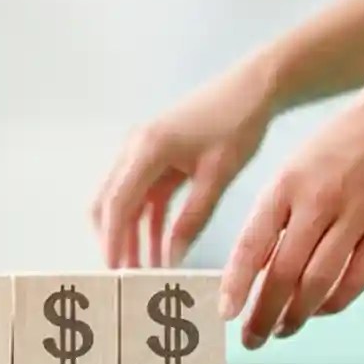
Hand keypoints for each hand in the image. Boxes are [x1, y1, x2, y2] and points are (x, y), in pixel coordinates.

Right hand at [93, 66, 272, 267]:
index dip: (113, 240)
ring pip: (124, 201)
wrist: (253, 87)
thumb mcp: (217, 175)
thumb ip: (192, 218)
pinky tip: (159, 247)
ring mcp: (142, 150)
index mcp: (146, 149)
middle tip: (125, 276)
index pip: (117, 204)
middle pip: (109, 202)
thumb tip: (172, 257)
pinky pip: (143, 194)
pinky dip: (147, 220)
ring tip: (144, 269)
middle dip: (115, 240)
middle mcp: (134, 148)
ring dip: (131, 233)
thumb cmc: (238, 124)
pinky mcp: (156, 155)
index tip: (115, 271)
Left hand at [223, 95, 363, 347]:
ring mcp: (356, 215)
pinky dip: (335, 302)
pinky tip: (319, 311)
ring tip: (281, 330)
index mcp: (284, 186)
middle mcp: (317, 202)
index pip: (252, 245)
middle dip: (263, 313)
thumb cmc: (338, 147)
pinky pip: (357, 278)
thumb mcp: (294, 170)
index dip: (236, 284)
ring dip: (297, 315)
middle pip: (283, 273)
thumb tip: (253, 270)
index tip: (225, 314)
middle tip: (251, 339)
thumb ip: (276, 216)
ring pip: (319, 282)